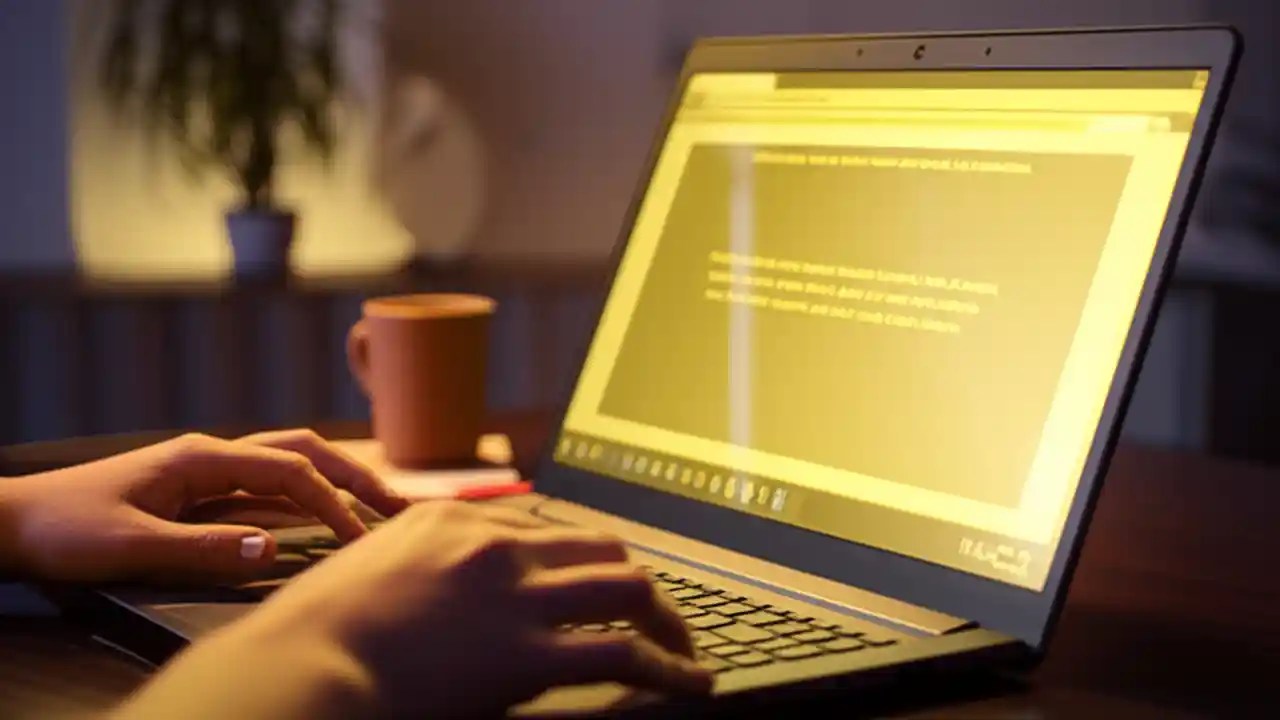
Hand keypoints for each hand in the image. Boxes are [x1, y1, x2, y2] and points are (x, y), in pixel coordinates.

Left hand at [0, 429, 407, 583]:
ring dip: (334, 481)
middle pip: (303, 451)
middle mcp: (212, 455)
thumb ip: (205, 548)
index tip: (360, 541)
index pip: (291, 472)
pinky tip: (319, 520)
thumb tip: (275, 550)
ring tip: (375, 508)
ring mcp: (206, 471)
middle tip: (400, 507)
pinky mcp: (198, 491)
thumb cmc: (65, 529)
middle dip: (355, 476)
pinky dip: (303, 498)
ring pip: (288, 463)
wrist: (14, 522)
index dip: (334, 505)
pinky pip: (264, 488)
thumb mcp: (132, 545)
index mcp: (202, 458)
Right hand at [119, 502, 712, 718]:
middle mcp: (496, 544)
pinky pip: (623, 654)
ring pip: (627, 588)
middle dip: (638, 580)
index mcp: (455, 517)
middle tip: (658, 612)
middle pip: (602, 546)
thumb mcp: (367, 569)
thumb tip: (445, 588)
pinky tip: (690, 684)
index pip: (548, 528)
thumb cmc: (312, 633)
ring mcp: (515, 595)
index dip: (586, 560)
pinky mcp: (527, 654)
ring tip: (685, 650)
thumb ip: (417, 563)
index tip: (603, 582)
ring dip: (668, 619)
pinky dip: (670, 670)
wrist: (296, 669)